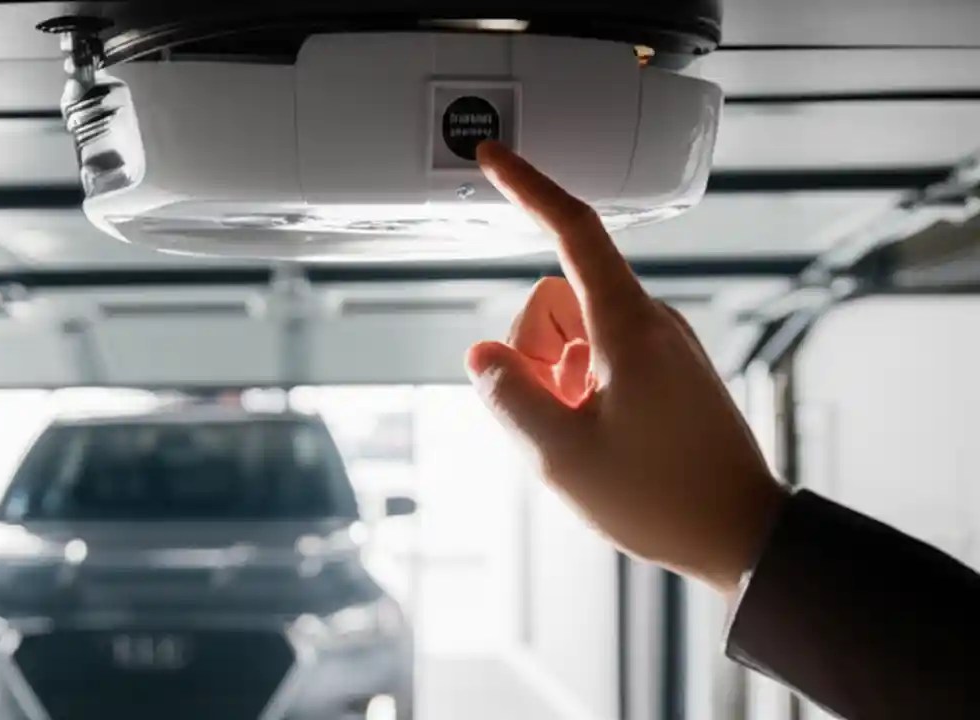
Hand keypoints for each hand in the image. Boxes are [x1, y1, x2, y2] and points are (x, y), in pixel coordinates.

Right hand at [467, 141, 786, 596]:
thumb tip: (480, 356)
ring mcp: (662, 346)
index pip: (573, 232)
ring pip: (573, 332)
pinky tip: (601, 439)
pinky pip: (599, 356)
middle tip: (552, 418)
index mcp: (628, 327)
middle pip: (554, 300)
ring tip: (582, 437)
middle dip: (531, 352)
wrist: (743, 535)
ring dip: (554, 377)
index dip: (528, 188)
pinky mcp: (667, 370)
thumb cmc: (659, 497)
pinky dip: (579, 387)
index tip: (492, 157)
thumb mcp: (562, 456)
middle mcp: (650, 322)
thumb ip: (509, 397)